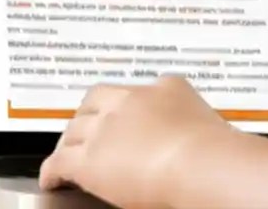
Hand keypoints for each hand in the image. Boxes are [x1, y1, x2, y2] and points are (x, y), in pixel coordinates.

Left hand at [40, 75, 233, 207]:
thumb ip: (191, 118)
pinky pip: (60, 162)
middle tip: (87, 129)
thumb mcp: (207, 120)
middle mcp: (130, 101)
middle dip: (89, 115)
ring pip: (75, 129)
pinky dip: (53, 171)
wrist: (200, 164)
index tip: (124, 114)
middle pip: (96, 101)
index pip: (137, 90)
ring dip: (70, 141)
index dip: (124, 104)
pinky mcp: (89, 158)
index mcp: (165, 88)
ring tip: (68, 153)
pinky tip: (52, 180)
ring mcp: (106, 127)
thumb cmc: (215, 152)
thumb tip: (195, 134)